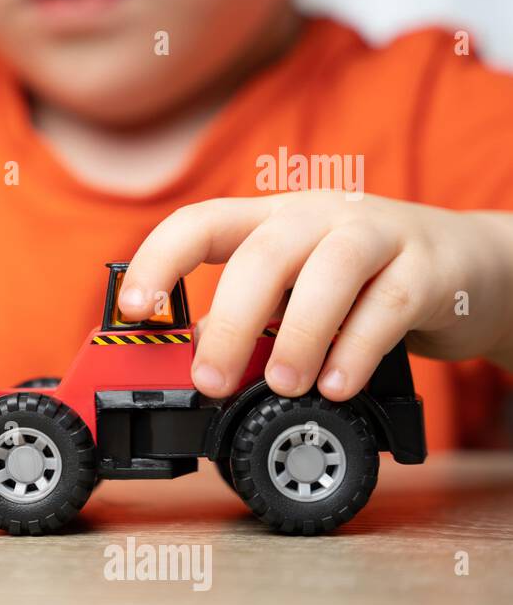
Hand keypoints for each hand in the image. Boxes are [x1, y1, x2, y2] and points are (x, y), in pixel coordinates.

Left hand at [117, 192, 512, 399]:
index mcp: (271, 220)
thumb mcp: (295, 294)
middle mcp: (319, 217)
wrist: (473, 267)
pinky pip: (388, 306)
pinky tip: (335, 387)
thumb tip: (193, 367)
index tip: (131, 307)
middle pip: (263, 253)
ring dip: (298, 336)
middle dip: (230, 322)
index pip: (201, 222)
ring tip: (281, 385)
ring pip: (327, 273)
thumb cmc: (363, 284)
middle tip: (209, 382)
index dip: (159, 259)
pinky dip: (356, 351)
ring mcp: (377, 235)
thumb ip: (249, 322)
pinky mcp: (428, 268)